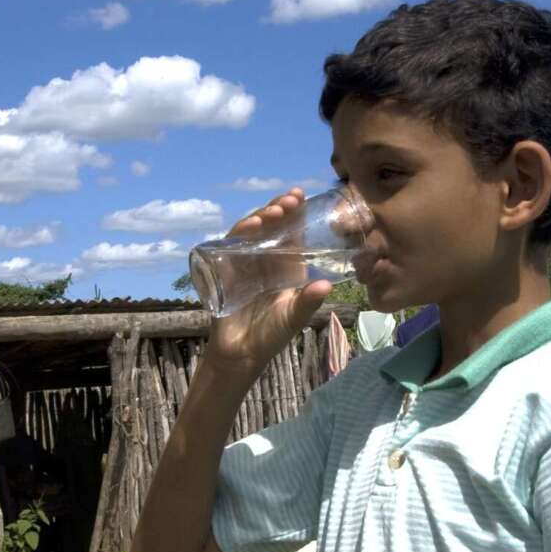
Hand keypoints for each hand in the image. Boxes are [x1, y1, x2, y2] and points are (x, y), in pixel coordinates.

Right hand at [205, 188, 332, 371]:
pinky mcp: (225, 269)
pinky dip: (240, 233)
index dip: (295, 213)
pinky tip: (251, 227)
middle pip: (271, 225)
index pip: (291, 232)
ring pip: (251, 230)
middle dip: (280, 208)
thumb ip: (308, 303)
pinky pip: (231, 245)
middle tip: (290, 199)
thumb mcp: (293, 318)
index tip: (301, 197)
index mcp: (285, 266)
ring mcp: (243, 262)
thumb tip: (325, 285)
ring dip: (262, 217)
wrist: (240, 354)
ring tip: (275, 211)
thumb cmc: (270, 335)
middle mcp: (265, 259)